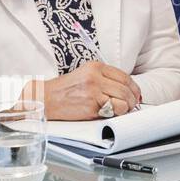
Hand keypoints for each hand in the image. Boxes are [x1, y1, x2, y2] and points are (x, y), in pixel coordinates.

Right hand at [28, 62, 142, 120]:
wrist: (44, 99)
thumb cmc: (65, 90)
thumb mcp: (85, 76)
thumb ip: (104, 79)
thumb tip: (126, 90)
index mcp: (96, 67)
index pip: (124, 76)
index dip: (133, 87)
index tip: (135, 94)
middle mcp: (96, 77)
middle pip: (126, 89)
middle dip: (132, 99)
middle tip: (131, 105)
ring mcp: (93, 91)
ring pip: (122, 100)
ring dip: (125, 107)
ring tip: (121, 110)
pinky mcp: (90, 105)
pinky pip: (112, 110)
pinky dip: (115, 113)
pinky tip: (110, 113)